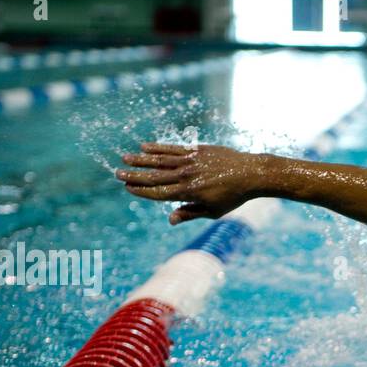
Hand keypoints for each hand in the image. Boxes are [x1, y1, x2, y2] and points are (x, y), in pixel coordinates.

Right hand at [116, 142, 260, 223]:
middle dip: (135, 176)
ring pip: (161, 160)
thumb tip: (170, 220)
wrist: (250, 173)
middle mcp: (186, 176)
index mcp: (189, 193)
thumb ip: (190, 213)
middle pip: (155, 176)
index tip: (128, 188)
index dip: (142, 191)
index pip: (159, 192)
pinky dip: (158, 148)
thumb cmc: (232, 197)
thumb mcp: (212, 211)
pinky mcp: (196, 150)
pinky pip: (173, 148)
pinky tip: (144, 146)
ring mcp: (190, 161)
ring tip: (125, 158)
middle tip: (117, 174)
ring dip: (141, 159)